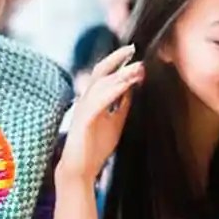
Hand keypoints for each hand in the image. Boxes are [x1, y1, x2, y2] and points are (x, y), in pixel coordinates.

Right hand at [58, 45, 142, 181]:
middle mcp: (86, 100)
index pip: (105, 74)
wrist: (81, 170)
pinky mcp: (82, 122)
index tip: (135, 53)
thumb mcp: (116, 121)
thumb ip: (123, 104)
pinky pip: (97, 103)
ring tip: (137, 68)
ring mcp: (83, 110)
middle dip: (116, 59)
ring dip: (120, 75)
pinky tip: (125, 86)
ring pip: (100, 85)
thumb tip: (133, 87)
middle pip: (100, 72)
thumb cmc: (96, 146)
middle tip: (133, 49)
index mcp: (93, 100)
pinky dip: (112, 93)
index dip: (118, 62)